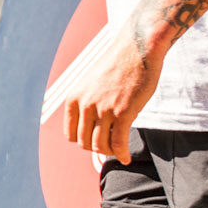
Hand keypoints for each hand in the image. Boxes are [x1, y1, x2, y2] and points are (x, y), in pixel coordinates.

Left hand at [60, 23, 162, 163]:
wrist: (136, 50)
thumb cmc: (116, 66)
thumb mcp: (91, 83)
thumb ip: (87, 101)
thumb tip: (89, 122)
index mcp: (74, 98)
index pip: (70, 133)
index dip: (82, 140)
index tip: (94, 141)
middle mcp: (85, 105)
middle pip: (85, 142)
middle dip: (97, 148)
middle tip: (110, 147)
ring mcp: (104, 110)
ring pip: (101, 145)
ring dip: (110, 152)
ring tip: (118, 151)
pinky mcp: (123, 113)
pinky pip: (118, 143)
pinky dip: (122, 154)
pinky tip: (126, 158)